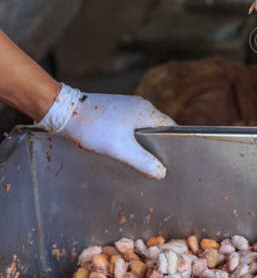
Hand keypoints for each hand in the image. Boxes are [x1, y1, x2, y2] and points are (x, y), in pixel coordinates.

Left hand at [36, 84, 175, 178]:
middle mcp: (139, 105)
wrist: (64, 112)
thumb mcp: (120, 149)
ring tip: (134, 156)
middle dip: (155, 143)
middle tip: (151, 162)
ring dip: (140, 140)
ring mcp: (126, 105)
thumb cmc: (94, 128)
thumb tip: (161, 172)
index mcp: (146, 111)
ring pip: (141, 125)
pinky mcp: (113, 108)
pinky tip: (119, 146)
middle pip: (156, 126)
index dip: (172, 142)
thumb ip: (143, 161)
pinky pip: (129, 123)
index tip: (169, 158)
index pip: (169, 126)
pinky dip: (128, 135)